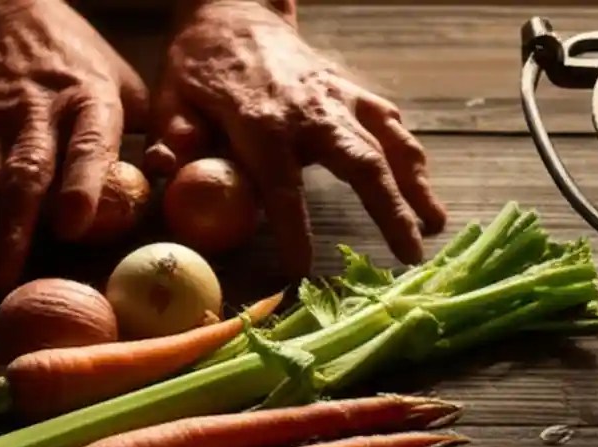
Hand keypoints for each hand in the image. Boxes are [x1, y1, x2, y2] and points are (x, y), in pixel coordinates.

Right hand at [0, 0, 147, 293]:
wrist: (1, 11)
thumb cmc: (80, 63)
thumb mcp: (127, 84)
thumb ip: (151, 133)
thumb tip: (171, 175)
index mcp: (88, 101)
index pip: (87, 142)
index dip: (81, 182)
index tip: (74, 223)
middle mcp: (34, 112)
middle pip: (23, 174)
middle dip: (14, 228)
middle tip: (7, 279)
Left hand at [145, 0, 445, 277]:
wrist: (234, 10)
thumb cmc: (200, 65)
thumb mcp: (172, 97)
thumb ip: (174, 137)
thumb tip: (162, 171)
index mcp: (261, 121)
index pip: (282, 187)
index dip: (294, 230)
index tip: (303, 270)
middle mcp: (310, 110)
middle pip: (361, 162)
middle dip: (390, 208)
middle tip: (410, 252)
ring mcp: (338, 98)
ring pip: (388, 141)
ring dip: (416, 183)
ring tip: (435, 224)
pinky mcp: (352, 90)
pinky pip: (389, 121)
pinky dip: (409, 153)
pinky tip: (423, 184)